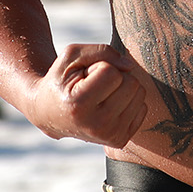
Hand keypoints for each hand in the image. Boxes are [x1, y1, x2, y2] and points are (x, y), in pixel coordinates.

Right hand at [25, 43, 149, 146]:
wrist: (50, 113)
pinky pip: (143, 107)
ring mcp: (110, 136)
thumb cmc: (61, 80)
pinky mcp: (120, 140)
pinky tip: (107, 106)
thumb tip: (130, 67)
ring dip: (122, 88)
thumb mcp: (71, 56)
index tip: (83, 76)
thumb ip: (102, 51)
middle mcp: (96, 126)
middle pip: (131, 83)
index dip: (99, 66)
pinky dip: (127, 101)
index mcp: (79, 105)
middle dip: (114, 76)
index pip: (112, 73)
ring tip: (99, 95)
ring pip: (140, 94)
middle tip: (92, 85)